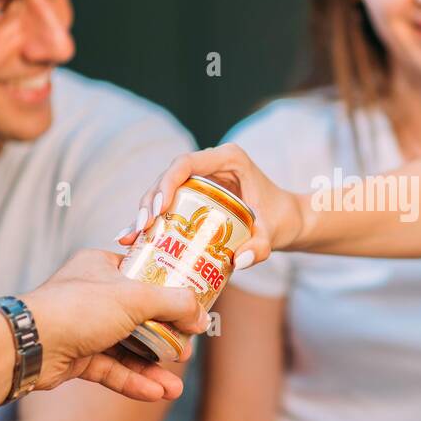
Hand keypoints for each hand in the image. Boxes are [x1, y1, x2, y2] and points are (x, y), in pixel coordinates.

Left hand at [23, 249, 210, 400]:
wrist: (29, 344)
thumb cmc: (76, 308)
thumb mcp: (135, 298)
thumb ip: (173, 304)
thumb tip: (200, 315)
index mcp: (103, 267)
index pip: (144, 275)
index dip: (169, 292)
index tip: (191, 309)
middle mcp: (93, 295)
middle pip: (140, 317)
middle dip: (165, 339)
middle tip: (185, 352)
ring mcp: (85, 328)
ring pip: (127, 348)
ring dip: (152, 369)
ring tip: (175, 388)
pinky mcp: (77, 357)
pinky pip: (112, 369)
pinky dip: (132, 381)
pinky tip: (155, 394)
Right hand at [115, 144, 302, 270]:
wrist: (288, 221)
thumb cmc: (282, 220)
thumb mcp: (274, 234)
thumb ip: (261, 246)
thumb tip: (240, 261)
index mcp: (229, 159)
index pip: (187, 162)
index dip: (167, 182)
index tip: (159, 209)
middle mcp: (210, 164)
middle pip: (169, 176)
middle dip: (150, 201)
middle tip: (142, 229)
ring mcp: (201, 178)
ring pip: (163, 189)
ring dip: (145, 211)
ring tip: (132, 237)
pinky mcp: (195, 194)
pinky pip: (169, 203)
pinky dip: (151, 220)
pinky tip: (132, 239)